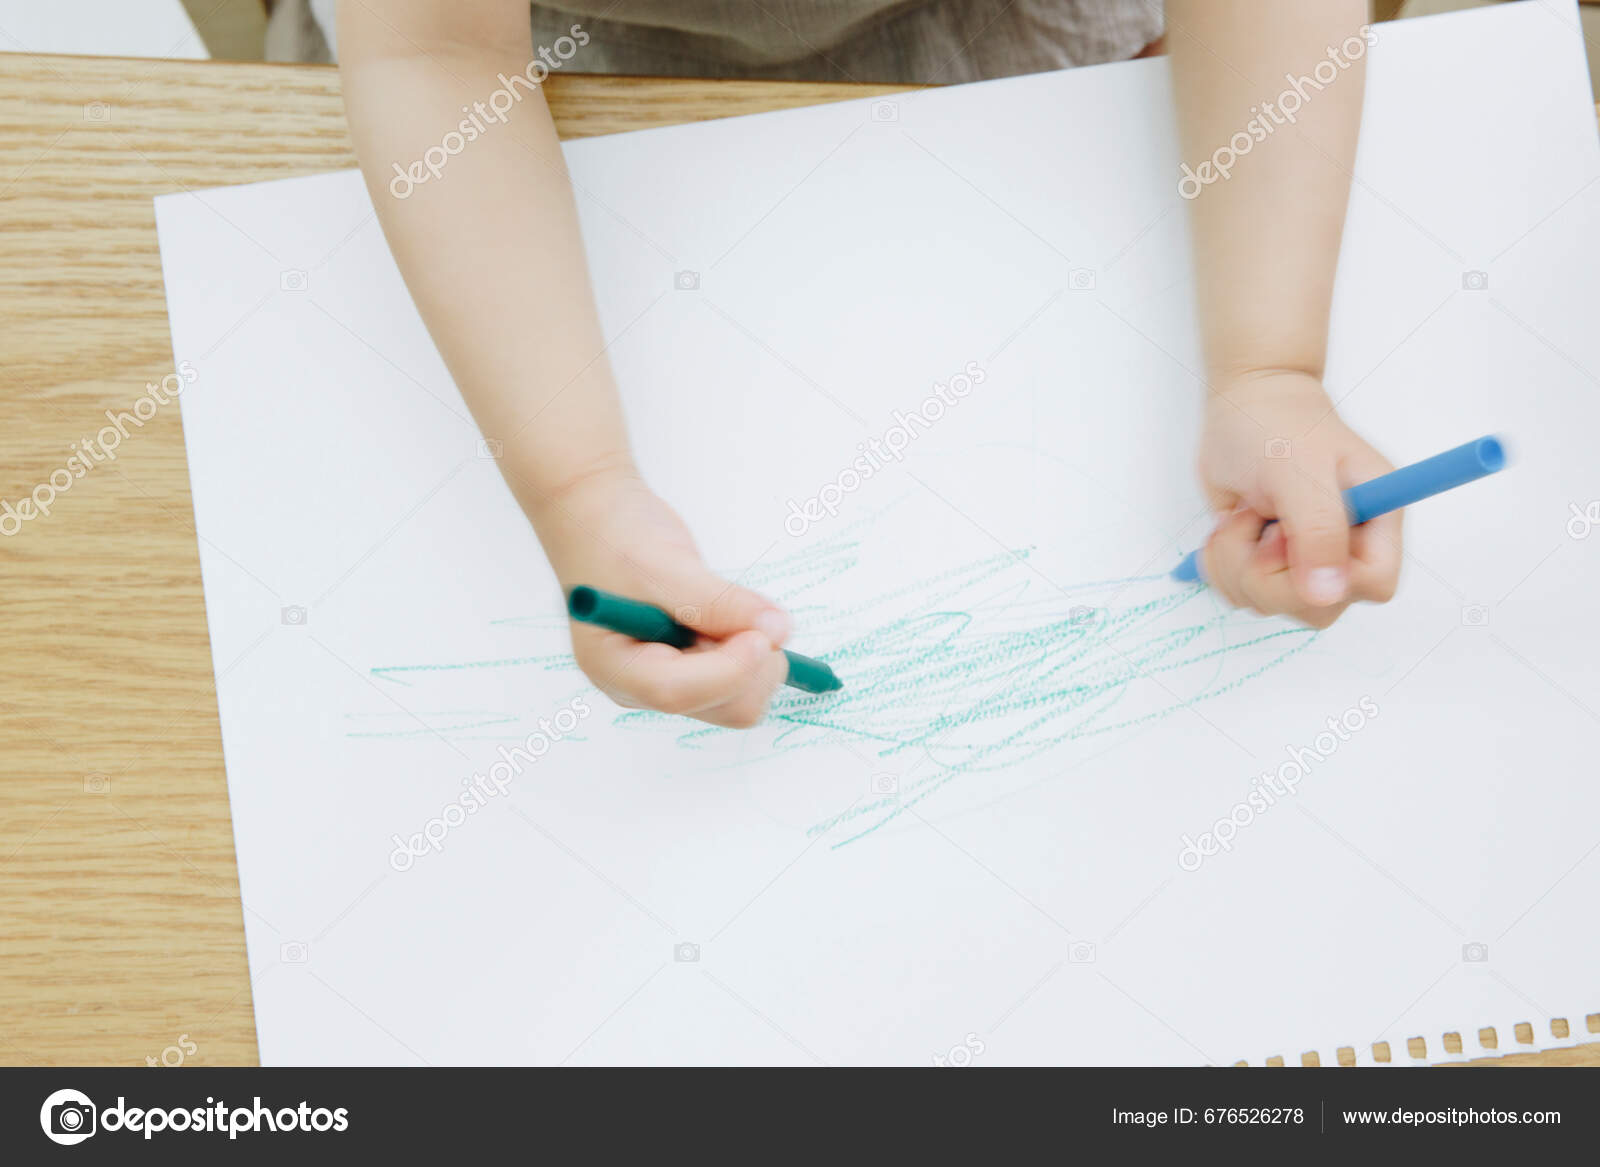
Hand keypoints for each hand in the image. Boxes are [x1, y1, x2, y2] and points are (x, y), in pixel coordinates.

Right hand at [531, 465, 791, 726]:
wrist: (602, 520)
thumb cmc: (616, 536)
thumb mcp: (665, 564)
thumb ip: (719, 602)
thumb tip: (778, 631)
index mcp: (614, 666)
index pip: (678, 694)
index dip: (731, 668)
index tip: (763, 631)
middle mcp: (640, 688)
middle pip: (723, 707)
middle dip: (750, 662)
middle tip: (742, 608)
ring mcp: (668, 683)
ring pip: (741, 698)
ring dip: (754, 655)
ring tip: (721, 606)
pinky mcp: (693, 674)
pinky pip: (743, 682)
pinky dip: (750, 650)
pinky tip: (722, 617)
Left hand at [1197, 371, 1401, 628]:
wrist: (1242, 409)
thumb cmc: (1279, 425)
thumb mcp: (1300, 470)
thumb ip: (1319, 531)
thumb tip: (1328, 595)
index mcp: (1376, 520)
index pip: (1375, 585)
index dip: (1334, 579)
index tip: (1294, 541)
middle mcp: (1343, 549)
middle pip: (1317, 609)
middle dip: (1269, 571)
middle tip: (1261, 523)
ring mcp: (1302, 561)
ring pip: (1268, 604)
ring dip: (1237, 559)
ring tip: (1246, 513)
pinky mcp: (1264, 565)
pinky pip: (1237, 593)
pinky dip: (1220, 561)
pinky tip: (1231, 525)